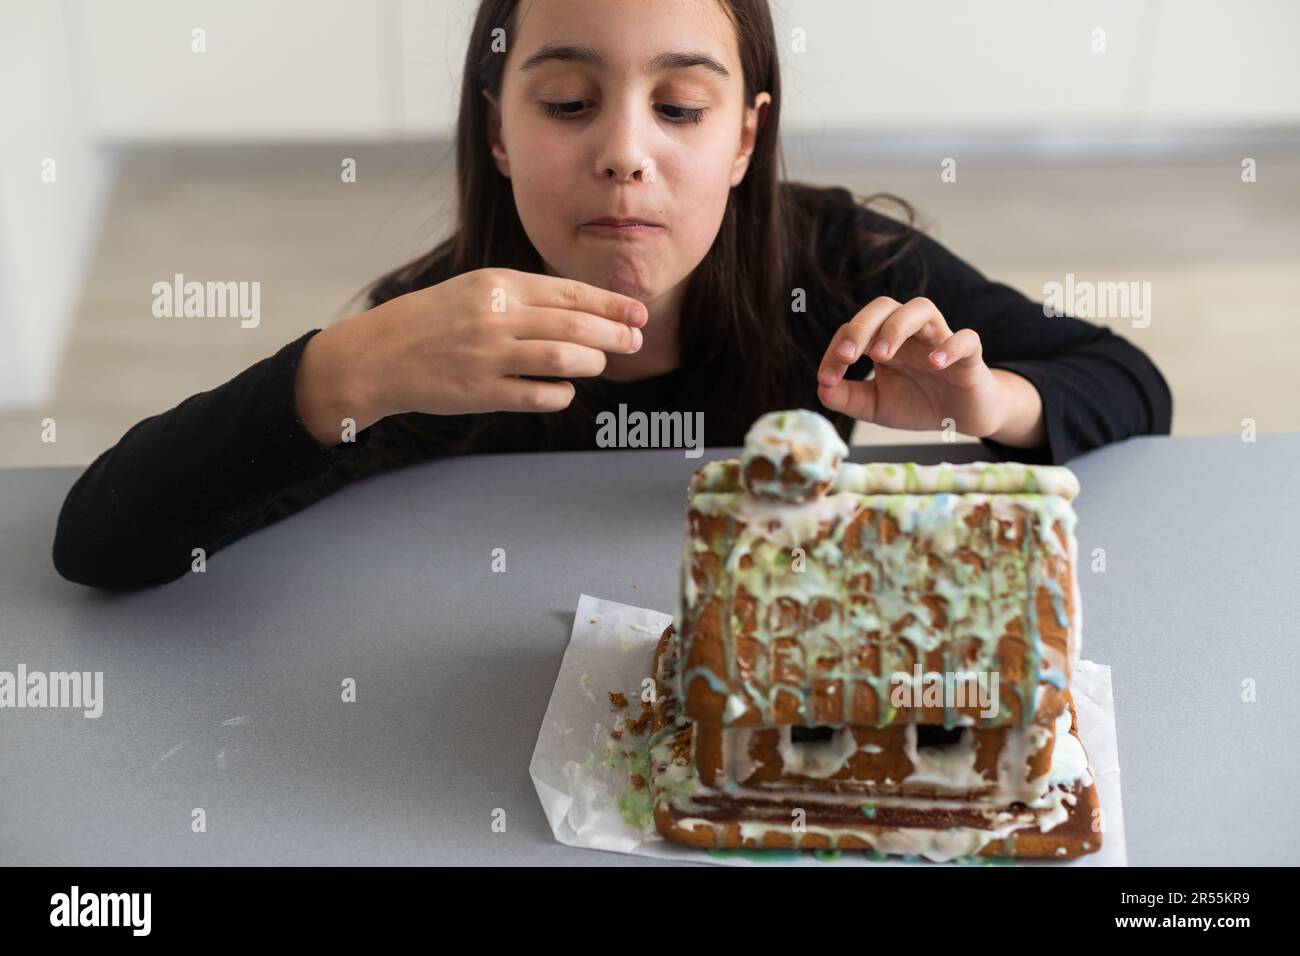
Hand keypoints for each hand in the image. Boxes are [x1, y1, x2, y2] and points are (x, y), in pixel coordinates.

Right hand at [295, 269, 646, 444]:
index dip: (610, 305)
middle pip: (574, 325)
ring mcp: (489, 355)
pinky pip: (539, 394)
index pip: (568, 292)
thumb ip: (525, 297)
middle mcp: (496, 316)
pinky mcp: (481, 392)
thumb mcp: (476, 290)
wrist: (378, 354)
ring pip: (563, 358)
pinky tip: (564, 388)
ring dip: (592, 362)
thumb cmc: (433, 321)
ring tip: (599, 363)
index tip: (637, 313)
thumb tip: (583, 310)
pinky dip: (561, 392)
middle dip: (614, 334)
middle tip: (635, 340)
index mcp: (497, 285)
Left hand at [816, 296, 1006, 437]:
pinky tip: (935, 363)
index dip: (835, 350)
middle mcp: (910, 334)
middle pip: (885, 307)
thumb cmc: (917, 403)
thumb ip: (848, 398)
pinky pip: (966, 338)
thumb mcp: (875, 406)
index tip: (826, 379)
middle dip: (862, 327)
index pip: (854, 330)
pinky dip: (951, 346)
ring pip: (921, 308)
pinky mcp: (970, 356)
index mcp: (884, 341)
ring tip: (881, 355)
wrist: (962, 418)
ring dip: (897, 327)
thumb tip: (821, 389)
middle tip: (848, 356)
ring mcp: (940, 339)